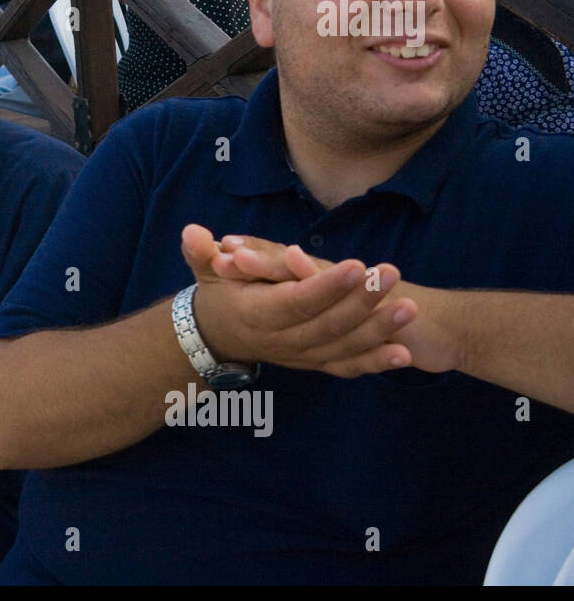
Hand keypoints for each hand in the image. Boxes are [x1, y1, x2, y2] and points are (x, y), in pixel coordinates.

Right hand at [180, 224, 417, 378]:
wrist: (219, 338)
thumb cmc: (220, 294)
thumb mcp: (206, 270)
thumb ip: (201, 252)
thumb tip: (191, 233)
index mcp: (256, 314)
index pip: (295, 302)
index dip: (325, 287)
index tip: (356, 266)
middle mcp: (279, 340)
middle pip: (325, 325)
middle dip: (361, 303)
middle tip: (390, 276)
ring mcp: (299, 356)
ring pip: (340, 348)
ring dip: (377, 331)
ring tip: (408, 308)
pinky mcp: (314, 364)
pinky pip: (345, 367)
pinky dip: (374, 363)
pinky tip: (403, 354)